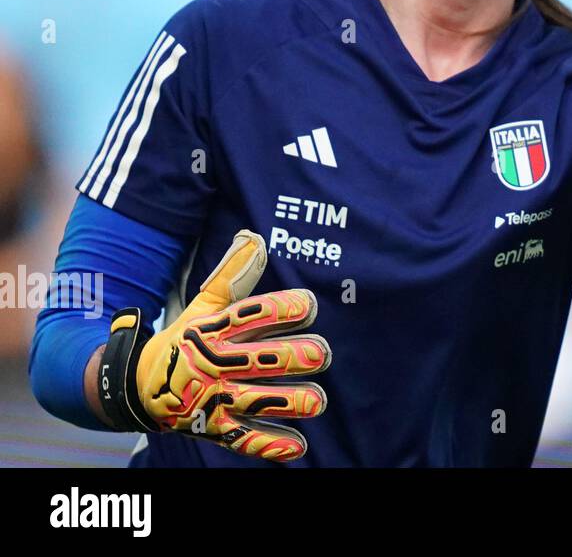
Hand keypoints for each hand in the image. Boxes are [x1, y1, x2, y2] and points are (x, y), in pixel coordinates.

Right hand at [98, 230, 330, 461]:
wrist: (137, 386)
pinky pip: (244, 439)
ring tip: (317, 400)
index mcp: (216, 329)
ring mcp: (214, 398)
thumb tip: (256, 237)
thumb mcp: (202, 306)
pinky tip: (298, 446)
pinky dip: (271, 445)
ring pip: (259, 401)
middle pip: (264, 359)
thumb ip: (233, 274)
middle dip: (297, 356)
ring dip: (292, 402)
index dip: (285, 309)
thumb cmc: (184, 339)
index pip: (255, 314)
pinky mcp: (213, 427)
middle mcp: (216, 363)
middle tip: (321, 354)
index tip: (309, 306)